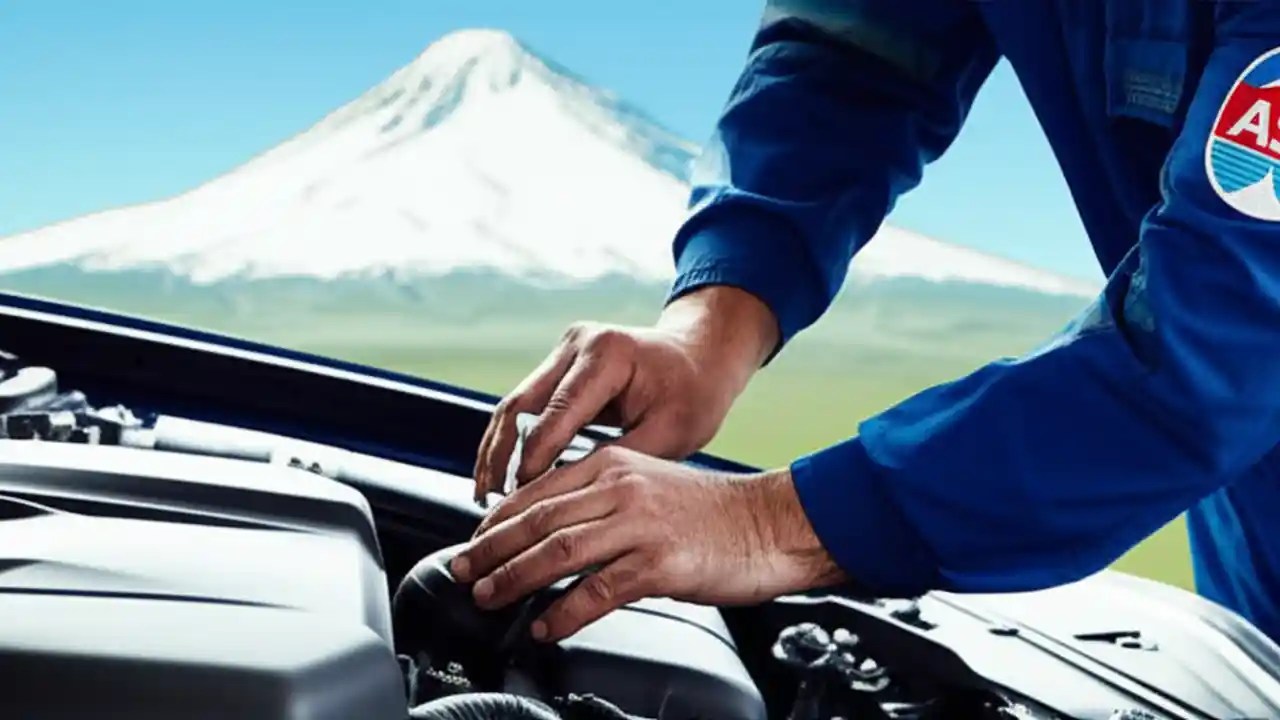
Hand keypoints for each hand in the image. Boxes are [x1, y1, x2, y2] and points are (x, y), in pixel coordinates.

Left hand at [450, 446, 845, 640]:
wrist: (770, 524)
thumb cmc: (712, 513)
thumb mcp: (649, 485)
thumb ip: (602, 498)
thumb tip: (555, 526)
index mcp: (613, 466)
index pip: (538, 490)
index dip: (497, 520)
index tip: (473, 541)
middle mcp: (621, 488)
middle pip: (538, 519)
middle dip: (491, 548)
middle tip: (462, 570)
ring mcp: (640, 525)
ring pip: (558, 551)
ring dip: (514, 577)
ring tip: (489, 595)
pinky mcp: (659, 563)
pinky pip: (598, 591)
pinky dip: (563, 611)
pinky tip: (544, 625)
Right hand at [471, 286, 778, 501]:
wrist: (703, 357)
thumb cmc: (695, 394)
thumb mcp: (669, 434)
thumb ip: (617, 462)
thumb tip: (567, 497)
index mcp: (606, 353)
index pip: (555, 414)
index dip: (534, 462)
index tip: (522, 505)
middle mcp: (577, 343)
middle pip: (520, 405)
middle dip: (500, 459)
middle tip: (489, 505)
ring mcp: (564, 350)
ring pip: (514, 405)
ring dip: (498, 451)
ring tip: (485, 496)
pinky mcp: (560, 363)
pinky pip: (527, 406)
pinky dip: (514, 441)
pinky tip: (504, 476)